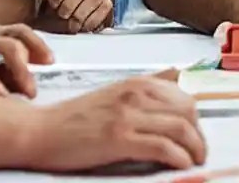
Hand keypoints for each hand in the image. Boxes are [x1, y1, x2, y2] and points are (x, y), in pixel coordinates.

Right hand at [22, 75, 206, 171]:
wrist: (39, 132)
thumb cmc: (75, 119)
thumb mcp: (115, 92)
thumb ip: (147, 85)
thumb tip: (177, 73)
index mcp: (137, 84)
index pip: (184, 97)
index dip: (195, 121)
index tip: (195, 138)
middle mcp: (135, 94)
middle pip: (187, 111)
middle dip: (199, 136)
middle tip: (198, 153)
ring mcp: (127, 115)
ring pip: (180, 128)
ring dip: (194, 148)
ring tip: (194, 162)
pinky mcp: (118, 138)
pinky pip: (162, 146)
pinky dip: (178, 158)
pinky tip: (180, 165)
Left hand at [33, 0, 112, 33]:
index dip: (52, 3)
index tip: (55, 0)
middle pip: (67, 9)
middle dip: (61, 12)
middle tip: (64, 10)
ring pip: (78, 18)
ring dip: (71, 21)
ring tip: (71, 15)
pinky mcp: (107, 6)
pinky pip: (91, 24)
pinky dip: (83, 26)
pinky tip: (81, 20)